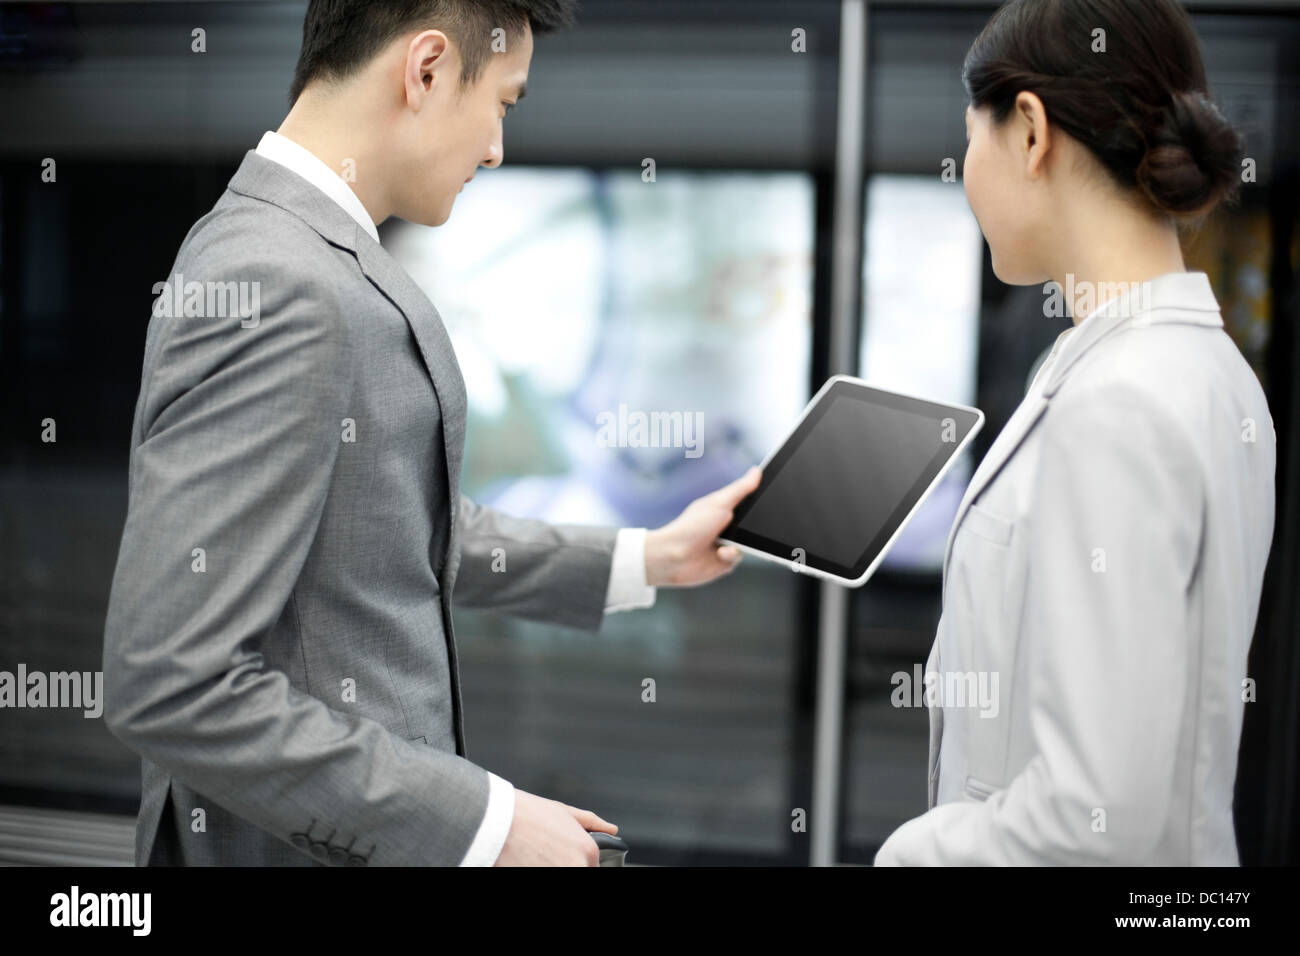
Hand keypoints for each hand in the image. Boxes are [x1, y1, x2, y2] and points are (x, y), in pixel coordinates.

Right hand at [494, 789, 617, 865]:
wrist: (495, 821)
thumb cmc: (525, 814)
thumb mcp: (563, 811)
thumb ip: (591, 823)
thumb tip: (611, 830)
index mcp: (587, 851)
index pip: (592, 867)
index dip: (575, 861)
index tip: (560, 856)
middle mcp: (577, 867)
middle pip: (580, 870)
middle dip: (563, 865)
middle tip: (544, 855)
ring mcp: (559, 875)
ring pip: (563, 874)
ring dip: (550, 867)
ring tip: (534, 858)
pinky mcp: (538, 879)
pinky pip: (544, 876)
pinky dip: (537, 869)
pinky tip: (527, 862)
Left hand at [644, 466, 761, 587]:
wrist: (674, 557)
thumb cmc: (691, 527)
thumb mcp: (719, 503)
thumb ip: (740, 490)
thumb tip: (757, 471)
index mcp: (724, 507)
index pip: (748, 501)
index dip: (759, 500)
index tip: (771, 497)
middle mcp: (727, 525)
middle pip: (752, 523)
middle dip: (754, 527)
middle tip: (746, 527)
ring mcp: (726, 543)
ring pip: (750, 543)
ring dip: (740, 543)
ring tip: (725, 543)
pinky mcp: (725, 561)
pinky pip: (740, 558)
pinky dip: (731, 556)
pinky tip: (719, 554)